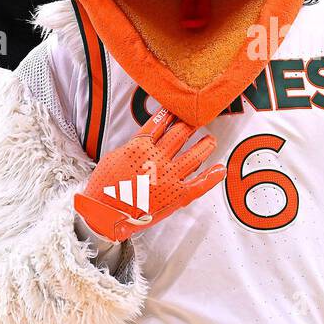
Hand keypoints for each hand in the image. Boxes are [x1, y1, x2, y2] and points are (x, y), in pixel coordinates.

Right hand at [74, 108, 225, 242]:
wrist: (104, 214)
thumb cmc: (104, 188)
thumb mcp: (114, 157)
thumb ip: (132, 146)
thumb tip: (145, 140)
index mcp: (140, 147)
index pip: (160, 123)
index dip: (171, 114)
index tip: (178, 109)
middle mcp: (158, 159)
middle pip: (180, 134)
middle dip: (190, 125)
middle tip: (198, 120)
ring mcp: (169, 177)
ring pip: (194, 155)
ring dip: (205, 145)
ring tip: (211, 139)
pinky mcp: (176, 195)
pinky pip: (199, 184)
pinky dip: (212, 177)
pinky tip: (220, 169)